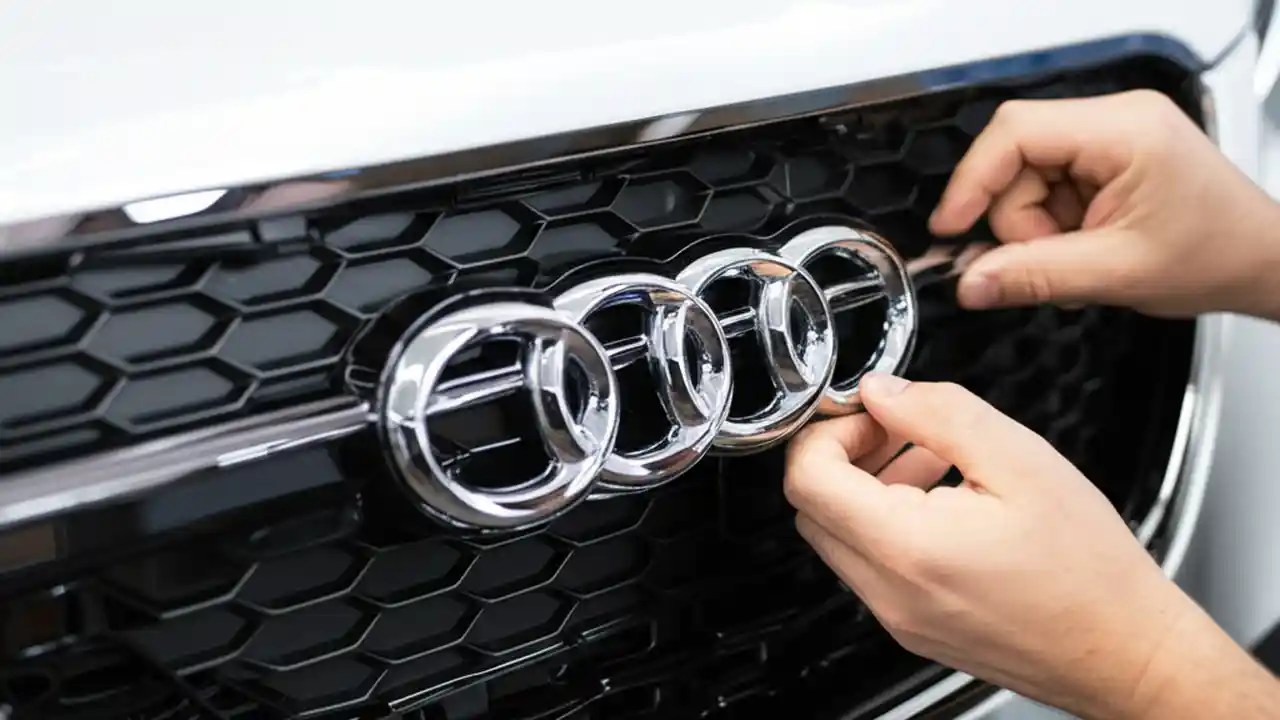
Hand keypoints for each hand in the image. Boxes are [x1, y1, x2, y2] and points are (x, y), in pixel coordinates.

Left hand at [784, 373, 1278, 718]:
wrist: (1127, 655)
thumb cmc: (1091, 572)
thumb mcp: (1019, 459)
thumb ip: (937, 412)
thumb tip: (879, 391)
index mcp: (907, 547)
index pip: (806, 477)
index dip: (828, 430)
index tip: (869, 412)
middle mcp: (888, 591)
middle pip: (812, 506)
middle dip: (843, 454)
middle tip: (897, 429)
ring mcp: (895, 617)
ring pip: (836, 535)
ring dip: (864, 486)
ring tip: (928, 459)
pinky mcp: (911, 628)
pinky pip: (868, 565)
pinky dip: (883, 522)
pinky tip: (940, 499)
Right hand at [931, 90, 1279, 319]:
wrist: (1258, 262)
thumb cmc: (1215, 255)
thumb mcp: (1117, 273)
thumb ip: (1035, 277)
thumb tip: (971, 281)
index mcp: (1123, 131)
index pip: (1016, 133)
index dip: (972, 180)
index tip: (951, 227)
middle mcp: (1115, 120)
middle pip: (1014, 159)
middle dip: (1017, 219)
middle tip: (1048, 260)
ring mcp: (1109, 137)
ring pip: (1024, 179)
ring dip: (1035, 229)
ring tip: (1081, 257)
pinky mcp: (1103, 159)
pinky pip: (1045, 188)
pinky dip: (1051, 226)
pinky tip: (1083, 246)